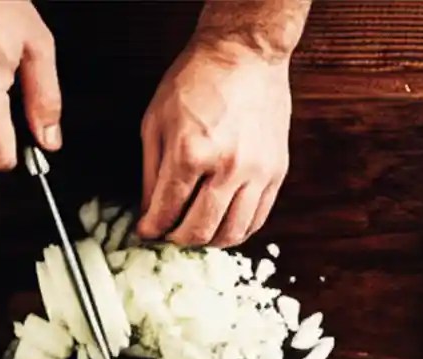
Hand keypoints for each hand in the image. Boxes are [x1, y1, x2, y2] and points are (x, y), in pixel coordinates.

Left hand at [137, 41, 291, 247]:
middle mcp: (227, 167)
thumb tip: (149, 211)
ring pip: (233, 233)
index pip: (167, 210)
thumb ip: (151, 172)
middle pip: (200, 230)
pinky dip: (238, 230)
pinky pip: (258, 218)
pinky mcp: (276, 172)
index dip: (152, 228)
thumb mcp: (156, 120)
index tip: (146, 231)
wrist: (245, 55)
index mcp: (191, 152)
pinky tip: (223, 223)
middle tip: (169, 234)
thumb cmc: (197, 80)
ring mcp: (256, 172)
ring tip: (196, 232)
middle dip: (177, 239)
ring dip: (209, 241)